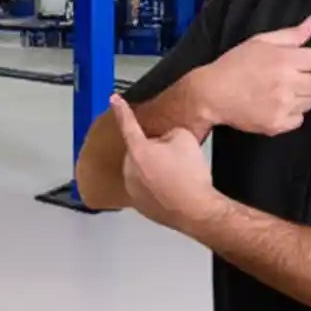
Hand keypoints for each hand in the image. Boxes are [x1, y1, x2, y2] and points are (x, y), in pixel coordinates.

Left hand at [110, 94, 220, 233]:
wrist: (197, 210)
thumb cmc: (190, 177)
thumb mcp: (185, 138)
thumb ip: (168, 132)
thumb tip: (165, 138)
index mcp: (138, 150)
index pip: (127, 123)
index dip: (122, 109)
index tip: (114, 100)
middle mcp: (130, 170)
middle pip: (140, 150)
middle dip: (154, 150)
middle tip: (175, 159)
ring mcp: (133, 189)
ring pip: (142, 170)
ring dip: (155, 170)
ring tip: (177, 177)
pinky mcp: (139, 205)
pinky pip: (146, 188)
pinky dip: (156, 187)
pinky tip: (173, 189)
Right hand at [187, 15, 310, 136]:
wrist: (211, 93)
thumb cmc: (234, 64)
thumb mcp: (260, 42)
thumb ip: (290, 35)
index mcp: (285, 59)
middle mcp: (287, 82)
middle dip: (310, 79)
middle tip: (286, 76)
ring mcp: (283, 105)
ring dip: (300, 96)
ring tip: (273, 91)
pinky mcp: (277, 124)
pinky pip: (299, 119)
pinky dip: (290, 113)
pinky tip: (270, 105)